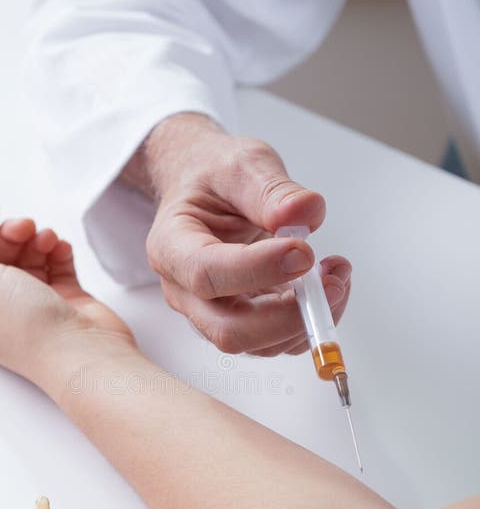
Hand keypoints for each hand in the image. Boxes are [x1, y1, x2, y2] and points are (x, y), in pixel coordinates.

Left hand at [0, 200, 133, 382]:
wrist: (82, 353)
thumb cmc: (30, 330)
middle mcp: (3, 310)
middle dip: (10, 234)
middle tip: (23, 226)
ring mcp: (36, 306)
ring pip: (30, 258)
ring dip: (36, 241)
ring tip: (46, 239)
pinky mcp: (66, 301)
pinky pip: (58, 266)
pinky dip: (58, 252)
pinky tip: (60, 249)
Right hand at [137, 114, 350, 355]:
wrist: (208, 188)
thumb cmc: (214, 176)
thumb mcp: (241, 164)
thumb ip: (272, 190)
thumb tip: (306, 213)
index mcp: (172, 247)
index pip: (207, 274)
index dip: (258, 270)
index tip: (305, 251)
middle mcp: (186, 291)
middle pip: (230, 331)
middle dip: (287, 318)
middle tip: (331, 285)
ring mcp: (215, 312)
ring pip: (260, 345)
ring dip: (308, 318)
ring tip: (336, 271)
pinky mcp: (245, 319)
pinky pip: (280, 338)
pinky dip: (313, 318)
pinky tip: (328, 281)